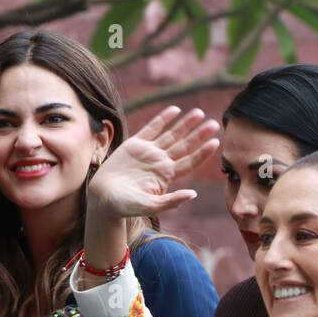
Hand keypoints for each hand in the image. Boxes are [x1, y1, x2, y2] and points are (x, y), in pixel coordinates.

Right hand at [87, 105, 219, 220]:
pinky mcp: (135, 144)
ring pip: (171, 135)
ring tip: (199, 112)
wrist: (103, 198)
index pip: (189, 162)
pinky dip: (163, 119)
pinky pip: (152, 128)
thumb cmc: (125, 206)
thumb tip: (193, 195)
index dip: (202, 153)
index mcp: (166, 176)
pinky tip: (175, 110)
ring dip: (185, 124)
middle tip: (214, 124)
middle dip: (199, 135)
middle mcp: (161, 162)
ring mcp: (149, 152)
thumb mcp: (149, 206)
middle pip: (184, 146)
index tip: (215, 142)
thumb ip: (170, 201)